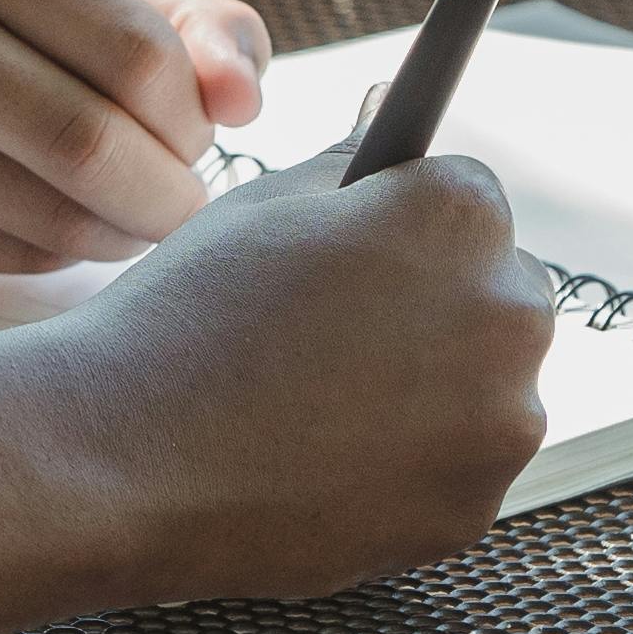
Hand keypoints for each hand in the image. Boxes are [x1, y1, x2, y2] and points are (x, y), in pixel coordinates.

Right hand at [0, 0, 270, 275]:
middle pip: (85, 140)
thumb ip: (201, 30)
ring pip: (45, 213)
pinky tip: (70, 232)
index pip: (133, 48)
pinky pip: (0, 255)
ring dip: (121, 232)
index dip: (191, 114)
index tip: (195, 133)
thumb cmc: (3, 38)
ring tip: (136, 218)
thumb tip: (245, 96)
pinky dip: (62, 258)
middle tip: (183, 202)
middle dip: (166, 191)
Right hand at [44, 158, 553, 596]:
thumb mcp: (268, 204)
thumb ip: (355, 162)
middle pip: (498, 294)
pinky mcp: (470, 512)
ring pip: (487, 392)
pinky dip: (410, 473)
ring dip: (434, 394)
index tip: (359, 258)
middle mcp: (509, 314)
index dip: (408, 225)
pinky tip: (325, 464)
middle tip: (335, 337)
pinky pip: (458, 475)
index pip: (474, 198)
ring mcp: (499, 425)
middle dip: (438, 306)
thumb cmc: (188, 317)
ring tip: (321, 408)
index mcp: (462, 216)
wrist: (123, 458)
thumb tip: (390, 120)